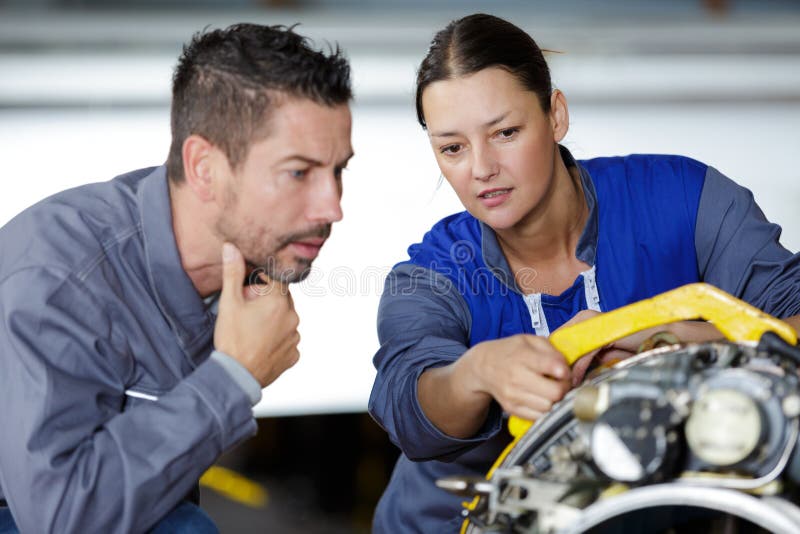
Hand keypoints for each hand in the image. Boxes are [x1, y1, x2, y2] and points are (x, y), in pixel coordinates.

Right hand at [213, 243, 299, 386]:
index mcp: (279, 302)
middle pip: (282, 300)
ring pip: (285, 320)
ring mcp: (295, 338)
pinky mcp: (293, 356)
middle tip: (248, 312)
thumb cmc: (232, 339)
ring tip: (252, 330)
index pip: (277, 280)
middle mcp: (293, 319)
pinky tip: (261, 343)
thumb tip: (231, 248)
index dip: (263, 282)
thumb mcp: (229, 303)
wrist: (236, 376)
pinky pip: (287, 341)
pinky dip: (277, 340)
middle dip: (267, 301)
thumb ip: (233, 273)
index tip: (251, 288)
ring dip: (273, 321)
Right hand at [459, 335, 570, 420]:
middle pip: (556, 392)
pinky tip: (541, 399)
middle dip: (564, 388)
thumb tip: (567, 369)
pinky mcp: (512, 409)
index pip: (556, 368)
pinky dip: (544, 410)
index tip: (563, 371)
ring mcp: (513, 395)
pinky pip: (538, 417)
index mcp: (523, 356)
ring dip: (554, 400)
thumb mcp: (529, 340)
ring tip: (550, 390)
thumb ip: (551, 351)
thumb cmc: (510, 351)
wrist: (483, 366)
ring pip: (549, 407)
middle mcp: (516, 377)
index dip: (566, 371)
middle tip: (560, 383)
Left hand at [558, 310, 633, 385]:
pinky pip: (586, 352)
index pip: (557, 337)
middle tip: (554, 379)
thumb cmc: (628, 347)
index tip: (551, 371)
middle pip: (561, 341)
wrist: (655, 339)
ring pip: (571, 347)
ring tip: (564, 383)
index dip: (553, 355)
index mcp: (581, 319)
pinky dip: (580, 368)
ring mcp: (594, 321)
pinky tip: (576, 380)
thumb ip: (581, 359)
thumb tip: (563, 373)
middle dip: (557, 361)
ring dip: (567, 367)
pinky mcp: (604, 331)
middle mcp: (585, 317)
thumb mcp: (598, 354)